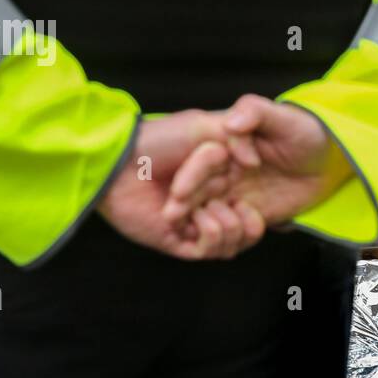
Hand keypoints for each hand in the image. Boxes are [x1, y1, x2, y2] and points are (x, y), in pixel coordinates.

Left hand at [98, 110, 265, 258]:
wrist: (122, 161)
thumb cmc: (159, 140)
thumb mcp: (205, 127)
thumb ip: (238, 138)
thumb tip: (255, 163)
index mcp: (218, 181)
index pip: (250, 196)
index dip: (249, 187)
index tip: (242, 173)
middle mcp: (209, 205)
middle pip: (246, 223)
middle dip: (237, 206)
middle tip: (219, 194)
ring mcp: (194, 225)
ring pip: (234, 243)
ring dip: (228, 224)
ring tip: (206, 207)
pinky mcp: (179, 242)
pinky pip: (212, 251)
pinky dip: (212, 233)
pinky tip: (198, 216)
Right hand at [163, 94, 353, 231]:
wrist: (331, 159)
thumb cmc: (306, 131)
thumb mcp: (282, 116)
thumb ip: (254, 111)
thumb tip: (230, 124)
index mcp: (223, 145)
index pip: (196, 164)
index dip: (187, 178)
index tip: (179, 193)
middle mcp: (224, 172)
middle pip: (196, 192)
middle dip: (184, 207)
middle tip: (174, 219)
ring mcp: (237, 194)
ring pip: (210, 214)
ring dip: (206, 225)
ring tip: (208, 231)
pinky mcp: (252, 213)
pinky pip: (236, 229)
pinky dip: (233, 234)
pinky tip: (238, 232)